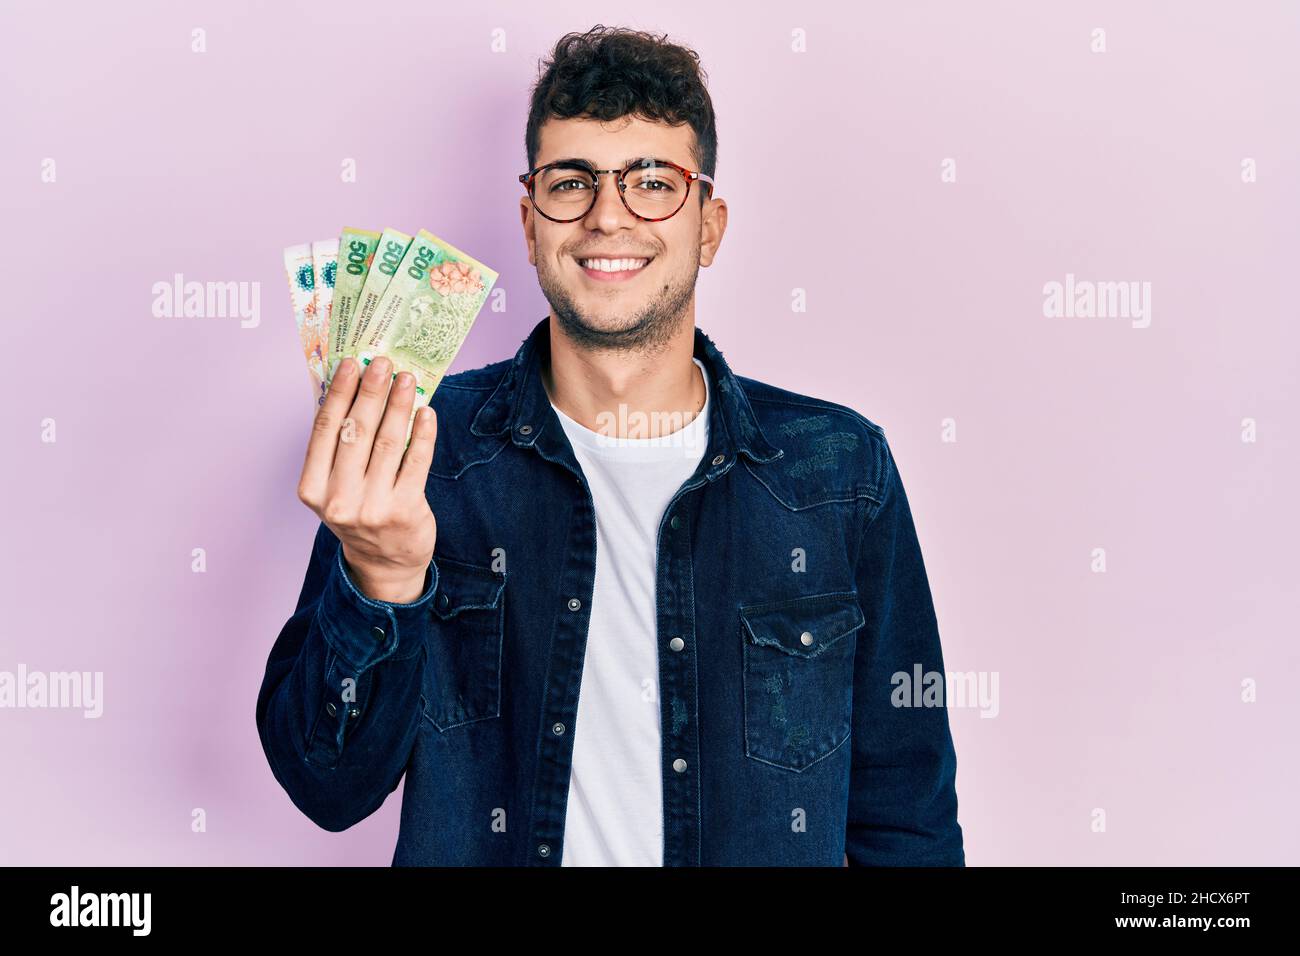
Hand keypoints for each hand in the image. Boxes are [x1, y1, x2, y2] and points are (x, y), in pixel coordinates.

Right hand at [297, 355, 437, 603]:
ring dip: (398, 406)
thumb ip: (339, 446)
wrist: (385, 564)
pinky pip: (415, 462)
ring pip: (386, 443)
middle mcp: (338, 499)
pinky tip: (426, 412)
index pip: (324, 430)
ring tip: (407, 380)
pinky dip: (421, 433)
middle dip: (371, 392)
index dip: (338, 393)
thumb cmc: (360, 511)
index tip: (351, 363)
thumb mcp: (337, 486)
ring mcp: (372, 508)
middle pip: (355, 432)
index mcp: (313, 489)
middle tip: (383, 363)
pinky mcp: (404, 511)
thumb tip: (353, 389)